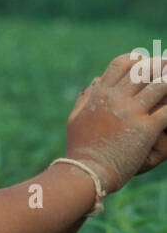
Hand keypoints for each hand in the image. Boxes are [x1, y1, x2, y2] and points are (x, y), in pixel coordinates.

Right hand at [65, 53, 166, 193]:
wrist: (87, 172)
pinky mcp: (146, 129)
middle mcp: (117, 99)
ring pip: (160, 86)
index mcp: (100, 94)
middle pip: (144, 70)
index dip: (136, 60)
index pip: (121, 64)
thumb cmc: (80, 149)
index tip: (144, 63)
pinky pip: (166, 110)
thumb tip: (95, 82)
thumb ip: (85, 98)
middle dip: (159, 66)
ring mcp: (132, 113)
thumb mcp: (75, 119)